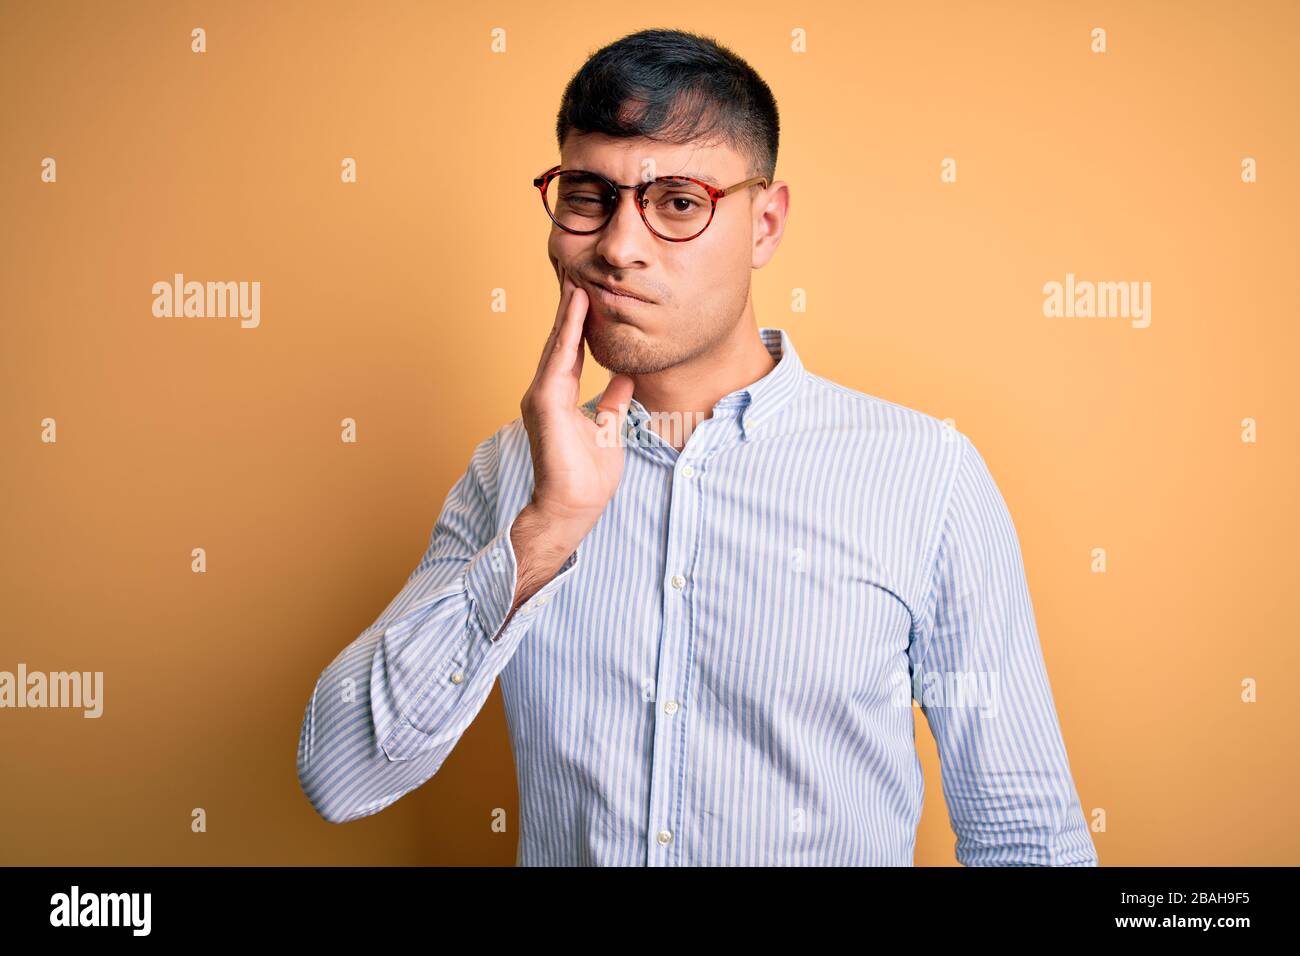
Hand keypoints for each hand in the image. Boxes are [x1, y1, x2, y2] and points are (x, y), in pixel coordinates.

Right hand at [519, 265, 634, 532]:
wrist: (573, 506)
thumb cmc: (587, 477)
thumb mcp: (609, 428)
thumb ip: (613, 401)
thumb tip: (625, 376)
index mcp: (559, 397)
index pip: (570, 351)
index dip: (579, 323)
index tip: (589, 294)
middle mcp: (545, 392)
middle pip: (559, 341)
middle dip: (569, 309)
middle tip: (578, 273)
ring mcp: (541, 397)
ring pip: (556, 345)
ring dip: (567, 312)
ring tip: (577, 281)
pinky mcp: (544, 404)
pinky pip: (558, 360)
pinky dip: (567, 333)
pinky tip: (576, 310)